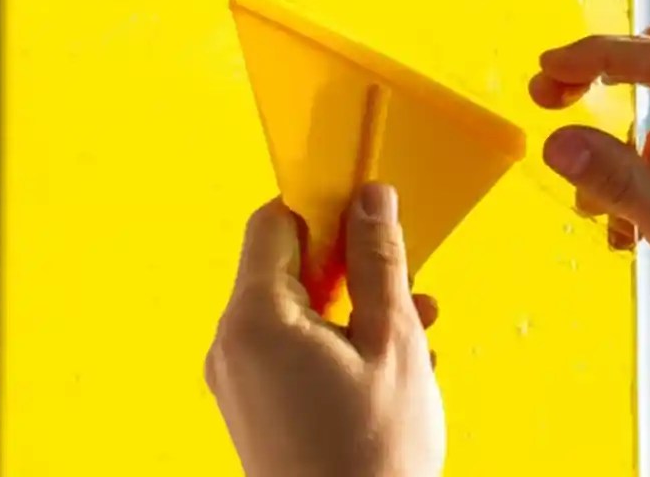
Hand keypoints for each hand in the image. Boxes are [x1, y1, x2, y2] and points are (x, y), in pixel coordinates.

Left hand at [206, 184, 444, 476]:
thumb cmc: (374, 455)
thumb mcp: (393, 341)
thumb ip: (379, 261)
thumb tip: (371, 199)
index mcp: (255, 320)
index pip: (272, 223)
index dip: (322, 209)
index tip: (367, 214)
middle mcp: (231, 346)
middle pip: (284, 269)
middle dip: (350, 269)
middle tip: (406, 285)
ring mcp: (237, 382)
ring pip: (295, 314)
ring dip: (353, 311)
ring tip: (417, 332)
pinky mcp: (251, 410)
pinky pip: (289, 353)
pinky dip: (335, 346)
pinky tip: (388, 369)